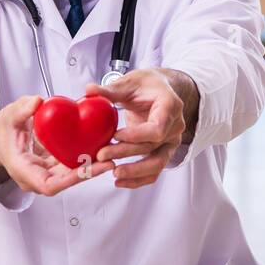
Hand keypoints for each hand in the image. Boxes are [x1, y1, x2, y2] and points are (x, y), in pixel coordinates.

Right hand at [0, 95, 114, 196]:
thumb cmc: (0, 131)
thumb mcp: (8, 116)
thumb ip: (22, 109)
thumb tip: (38, 102)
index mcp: (22, 170)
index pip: (48, 185)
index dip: (69, 180)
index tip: (86, 170)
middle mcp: (34, 176)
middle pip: (65, 182)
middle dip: (88, 173)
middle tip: (109, 160)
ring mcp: (43, 173)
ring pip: (69, 175)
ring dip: (90, 167)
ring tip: (110, 155)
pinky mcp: (50, 167)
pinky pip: (68, 166)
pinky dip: (83, 158)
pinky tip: (98, 148)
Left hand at [86, 69, 198, 188]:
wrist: (162, 90)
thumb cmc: (148, 84)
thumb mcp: (130, 82)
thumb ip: (110, 89)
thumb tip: (89, 90)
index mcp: (170, 106)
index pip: (157, 128)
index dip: (136, 135)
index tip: (115, 135)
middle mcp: (175, 126)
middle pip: (152, 147)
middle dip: (126, 153)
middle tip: (102, 155)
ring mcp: (171, 141)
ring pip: (157, 164)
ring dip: (135, 172)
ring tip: (114, 175)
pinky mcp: (163, 151)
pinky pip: (154, 170)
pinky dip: (139, 179)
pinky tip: (120, 182)